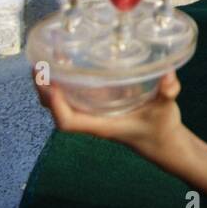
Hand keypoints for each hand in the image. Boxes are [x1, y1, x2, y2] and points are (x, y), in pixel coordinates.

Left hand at [33, 67, 186, 164]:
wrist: (163, 143)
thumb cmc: (161, 128)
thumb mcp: (166, 109)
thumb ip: (168, 93)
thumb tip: (168, 74)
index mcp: (103, 125)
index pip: (68, 122)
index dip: (56, 106)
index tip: (52, 85)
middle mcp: (93, 122)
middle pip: (57, 112)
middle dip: (44, 92)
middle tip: (38, 66)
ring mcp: (94, 117)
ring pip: (61, 106)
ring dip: (49, 88)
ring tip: (44, 64)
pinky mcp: (98, 110)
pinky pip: (72, 100)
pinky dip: (63, 86)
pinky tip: (67, 69)